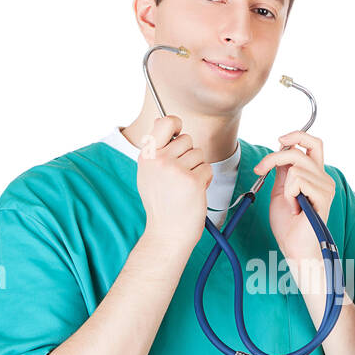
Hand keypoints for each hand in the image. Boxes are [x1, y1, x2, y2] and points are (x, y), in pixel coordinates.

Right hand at [134, 115, 210, 253]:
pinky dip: (205, 180)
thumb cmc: (161, 204)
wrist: (167, 233)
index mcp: (147, 156)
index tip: (178, 134)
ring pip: (199, 154)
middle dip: (189, 155)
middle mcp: (159, 160)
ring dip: (197, 169)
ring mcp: (176, 170)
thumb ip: (156, 148)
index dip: (176, 124)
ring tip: (185, 186)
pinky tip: (193, 193)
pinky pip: (207, 169)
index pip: (165, 122)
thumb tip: (164, 121)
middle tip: (179, 177)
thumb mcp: (148, 173)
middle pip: (187, 140)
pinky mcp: (192, 181)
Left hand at [252, 131, 335, 293]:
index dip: (296, 136)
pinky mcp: (323, 196)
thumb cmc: (288, 226)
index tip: (279, 141)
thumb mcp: (280, 192)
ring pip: (296, 168)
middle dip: (275, 157)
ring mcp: (325, 187)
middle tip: (262, 170)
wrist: (294, 248)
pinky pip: (299, 181)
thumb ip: (284, 172)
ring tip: (291, 204)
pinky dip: (290, 194)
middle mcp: (324, 178)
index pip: (313, 143)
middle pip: (299, 150)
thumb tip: (282, 150)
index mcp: (315, 175)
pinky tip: (295, 208)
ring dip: (285, 187)